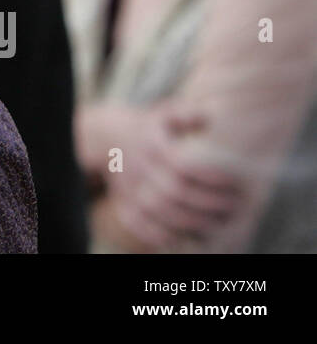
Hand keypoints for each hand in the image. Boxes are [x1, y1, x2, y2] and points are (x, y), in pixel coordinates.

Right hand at [101, 100, 244, 250]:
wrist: (111, 140)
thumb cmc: (152, 128)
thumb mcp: (168, 113)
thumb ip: (190, 113)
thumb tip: (210, 117)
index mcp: (151, 143)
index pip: (182, 165)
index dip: (210, 177)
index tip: (235, 182)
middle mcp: (139, 167)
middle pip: (176, 192)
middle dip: (210, 202)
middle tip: (236, 206)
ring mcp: (129, 189)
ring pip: (162, 212)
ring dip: (196, 221)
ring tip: (221, 222)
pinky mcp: (125, 206)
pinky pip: (143, 226)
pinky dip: (166, 235)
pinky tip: (190, 235)